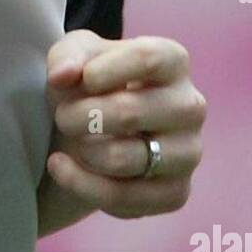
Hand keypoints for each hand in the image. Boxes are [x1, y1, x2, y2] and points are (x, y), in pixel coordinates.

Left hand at [43, 29, 205, 218]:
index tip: (82, 79)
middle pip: (130, 111)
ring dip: (83, 150)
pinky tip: (63, 168)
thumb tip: (62, 75)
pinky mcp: (176, 192)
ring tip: (70, 140)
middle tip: (62, 116)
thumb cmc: (92, 80)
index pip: (148, 59)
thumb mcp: (75, 53)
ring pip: (125, 158)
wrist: (96, 128)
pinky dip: (83, 184)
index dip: (107, 69)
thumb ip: (67, 56)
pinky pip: (125, 198)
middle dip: (81, 115)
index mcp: (173, 61)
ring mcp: (188, 153)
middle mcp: (190, 106)